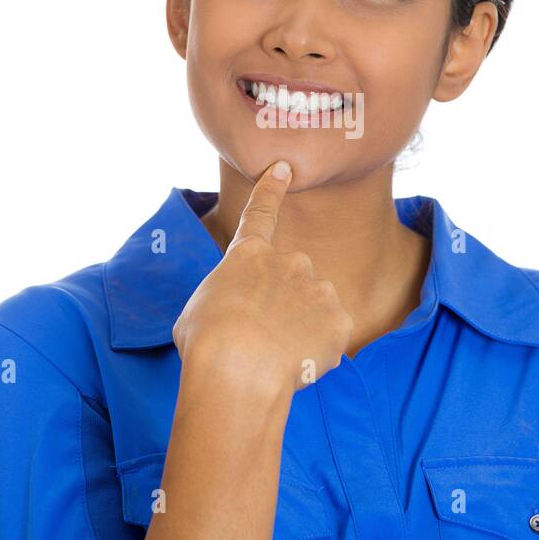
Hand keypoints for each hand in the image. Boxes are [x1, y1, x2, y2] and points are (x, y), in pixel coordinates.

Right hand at [171, 160, 354, 394]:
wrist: (238, 371)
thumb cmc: (207, 343)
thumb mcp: (199, 310)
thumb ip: (229, 299)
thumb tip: (242, 315)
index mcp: (249, 254)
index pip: (261, 211)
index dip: (272, 188)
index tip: (285, 168)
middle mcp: (289, 261)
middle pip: (291, 279)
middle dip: (282, 303)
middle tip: (260, 336)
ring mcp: (318, 288)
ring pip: (314, 307)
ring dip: (301, 327)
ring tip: (275, 355)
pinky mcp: (339, 320)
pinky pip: (330, 335)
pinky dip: (318, 351)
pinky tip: (297, 364)